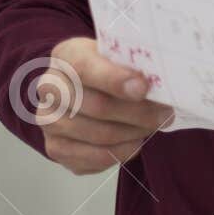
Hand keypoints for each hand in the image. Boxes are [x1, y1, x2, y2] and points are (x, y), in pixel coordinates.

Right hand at [38, 37, 171, 174]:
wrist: (89, 90)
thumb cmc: (112, 70)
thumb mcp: (121, 56)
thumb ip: (134, 65)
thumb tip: (158, 84)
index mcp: (67, 56)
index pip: (85, 67)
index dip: (115, 79)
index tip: (143, 88)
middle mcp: (50, 87)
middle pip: (97, 106)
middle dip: (139, 113)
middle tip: (165, 114)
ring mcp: (48, 120)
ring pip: (99, 135)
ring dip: (134, 133)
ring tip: (152, 126)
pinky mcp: (56, 148)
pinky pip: (94, 158)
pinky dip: (122, 152)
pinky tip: (135, 141)